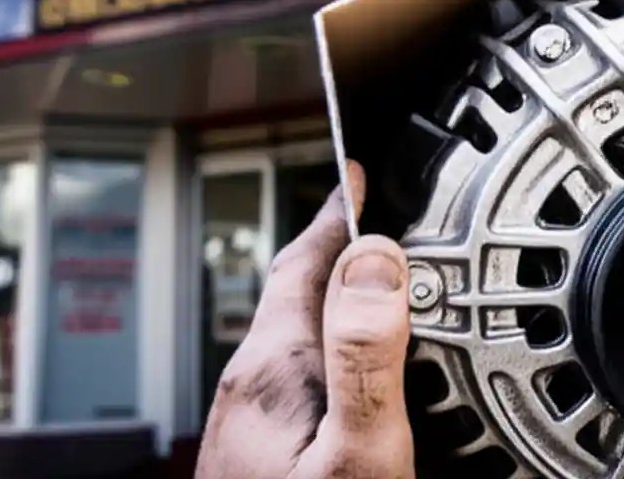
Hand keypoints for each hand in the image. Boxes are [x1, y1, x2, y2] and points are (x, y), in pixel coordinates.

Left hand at [195, 162, 415, 478]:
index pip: (302, 262)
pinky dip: (332, 346)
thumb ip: (366, 354)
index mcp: (272, 370)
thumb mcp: (358, 448)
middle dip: (340, 251)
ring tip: (374, 282)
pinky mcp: (256, 450)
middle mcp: (250, 388)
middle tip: (372, 217)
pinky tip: (354, 367)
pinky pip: (297, 374)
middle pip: (297, 293)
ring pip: (297, 334)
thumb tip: (375, 258)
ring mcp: (248, 420)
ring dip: (337, 299)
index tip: (356, 173)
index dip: (335, 213)